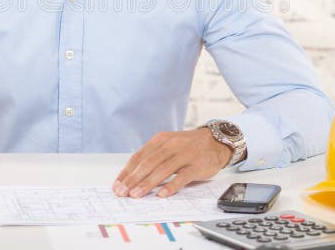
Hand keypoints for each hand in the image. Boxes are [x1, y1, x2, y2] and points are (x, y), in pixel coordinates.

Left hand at [112, 128, 231, 198]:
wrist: (216, 141)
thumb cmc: (188, 146)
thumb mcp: (169, 145)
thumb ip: (153, 157)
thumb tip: (133, 177)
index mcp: (161, 140)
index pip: (139, 156)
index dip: (126, 172)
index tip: (117, 185)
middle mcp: (171, 145)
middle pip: (148, 163)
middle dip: (133, 179)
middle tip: (122, 192)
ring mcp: (184, 155)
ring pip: (162, 170)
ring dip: (147, 184)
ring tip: (136, 195)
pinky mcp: (197, 165)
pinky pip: (182, 177)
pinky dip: (171, 186)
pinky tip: (161, 194)